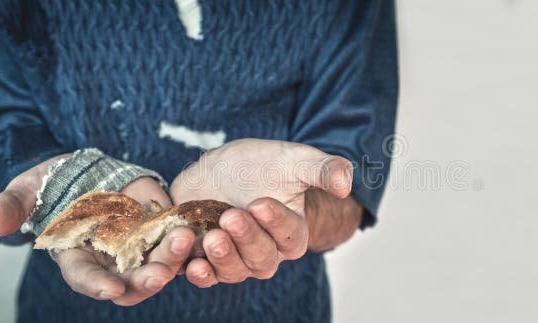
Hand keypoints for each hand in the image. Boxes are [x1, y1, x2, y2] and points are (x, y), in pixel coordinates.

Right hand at [0, 155, 193, 305]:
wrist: (82, 169)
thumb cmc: (48, 185)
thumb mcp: (24, 190)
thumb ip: (11, 205)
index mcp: (76, 257)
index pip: (86, 279)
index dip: (97, 285)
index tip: (111, 288)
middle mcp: (110, 259)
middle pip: (131, 280)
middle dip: (146, 280)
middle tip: (161, 275)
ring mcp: (137, 244)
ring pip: (160, 261)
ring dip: (174, 257)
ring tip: (184, 242)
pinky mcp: (158, 224)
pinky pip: (176, 235)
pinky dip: (187, 235)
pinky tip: (197, 227)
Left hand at [169, 139, 353, 286]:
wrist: (222, 169)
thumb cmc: (264, 165)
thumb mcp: (295, 159)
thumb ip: (324, 169)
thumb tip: (345, 186)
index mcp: (292, 232)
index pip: (290, 237)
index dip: (276, 223)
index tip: (259, 203)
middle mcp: (265, 252)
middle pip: (261, 259)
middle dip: (247, 240)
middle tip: (231, 217)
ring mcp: (234, 258)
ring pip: (233, 271)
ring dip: (222, 259)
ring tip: (212, 238)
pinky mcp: (204, 258)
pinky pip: (204, 276)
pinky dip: (198, 274)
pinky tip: (191, 264)